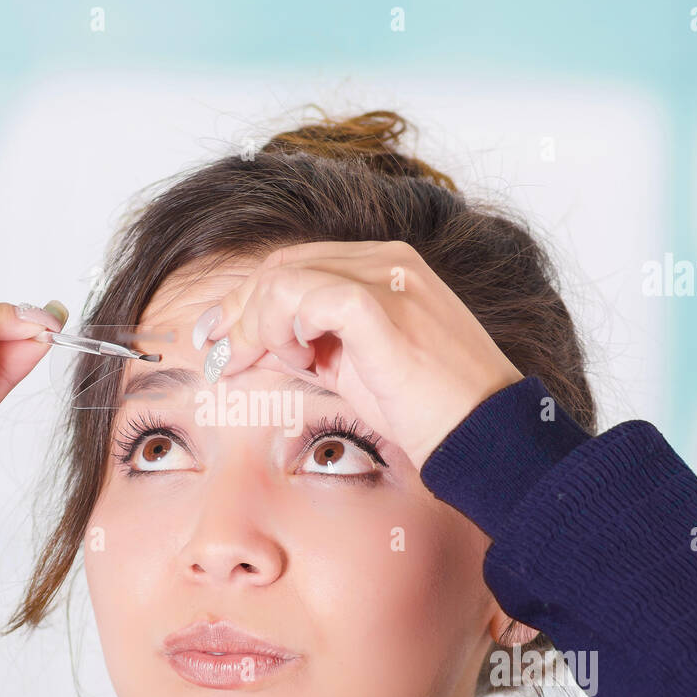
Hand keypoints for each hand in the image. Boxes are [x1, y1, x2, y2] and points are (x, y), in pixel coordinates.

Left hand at [198, 241, 523, 469]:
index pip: (296, 266)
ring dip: (254, 324)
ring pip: (286, 276)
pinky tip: (293, 358)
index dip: (246, 300)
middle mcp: (387, 260)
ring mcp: (388, 278)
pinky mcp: (383, 307)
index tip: (214, 338)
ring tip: (254, 363)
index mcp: (384, 268)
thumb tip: (251, 347)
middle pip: (283, 264)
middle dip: (236, 310)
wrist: (484, 436)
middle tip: (211, 351)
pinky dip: (282, 327)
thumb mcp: (356, 369)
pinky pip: (303, 297)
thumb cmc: (429, 412)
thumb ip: (311, 347)